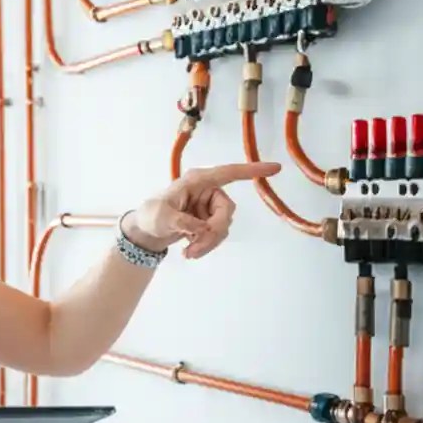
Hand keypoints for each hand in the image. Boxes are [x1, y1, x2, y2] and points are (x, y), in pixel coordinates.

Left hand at [122, 162, 281, 258]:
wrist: (146, 231)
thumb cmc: (150, 215)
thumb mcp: (160, 217)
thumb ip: (180, 221)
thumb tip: (201, 228)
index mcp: (197, 181)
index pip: (229, 173)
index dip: (252, 171)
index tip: (275, 168)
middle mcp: (207, 191)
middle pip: (226, 211)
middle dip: (213, 232)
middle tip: (195, 247)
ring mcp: (210, 206)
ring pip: (223, 226)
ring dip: (208, 243)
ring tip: (188, 253)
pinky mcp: (210, 220)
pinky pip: (218, 234)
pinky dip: (206, 245)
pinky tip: (190, 250)